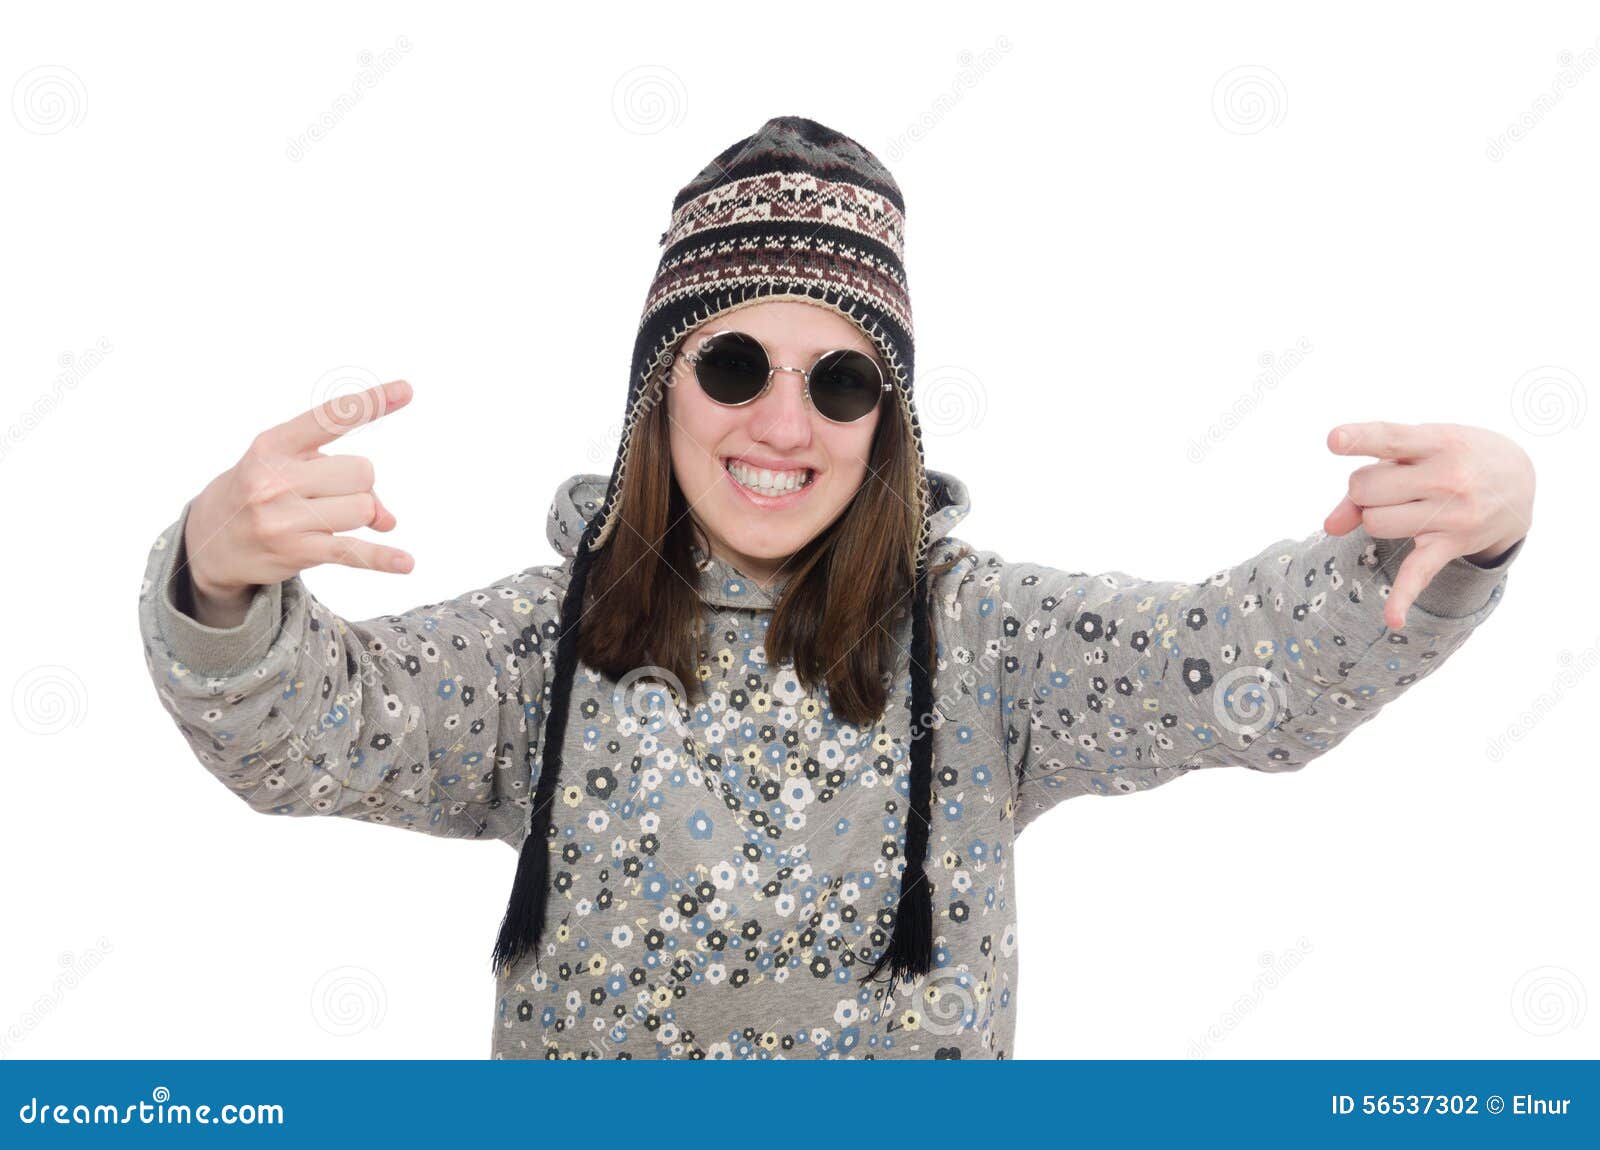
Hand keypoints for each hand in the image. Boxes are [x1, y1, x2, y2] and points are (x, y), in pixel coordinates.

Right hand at [183, 379, 415, 601]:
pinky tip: (406, 564)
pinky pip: (353, 552)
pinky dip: (383, 558)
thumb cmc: (263, 493)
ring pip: (365, 509)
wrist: (210, 539)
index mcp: (273, 445)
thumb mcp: (289, 469)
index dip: (371, 403)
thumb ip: (342, 480)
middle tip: (327, 495)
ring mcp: (283, 517)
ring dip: (359, 516)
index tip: (407, 389)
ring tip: (325, 520)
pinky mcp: (296, 552)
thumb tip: (388, 521)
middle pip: (362, 472)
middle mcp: (274, 478)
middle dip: (358, 484)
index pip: (330, 417)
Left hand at [1323, 421, 1532, 629]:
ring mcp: (1452, 514)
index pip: (1392, 439)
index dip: (1360, 439)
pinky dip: (1403, 598)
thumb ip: (1368, 476)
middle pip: (1365, 489)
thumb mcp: (1419, 449)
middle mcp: (1448, 477)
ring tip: (1403, 505)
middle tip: (1392, 483)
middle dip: (1364, 487)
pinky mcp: (1451, 545)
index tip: (1334, 440)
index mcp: (1438, 442)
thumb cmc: (1452, 456)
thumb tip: (1330, 527)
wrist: (1518, 480)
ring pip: (1374, 523)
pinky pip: (1419, 573)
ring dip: (1375, 516)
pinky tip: (1393, 620)